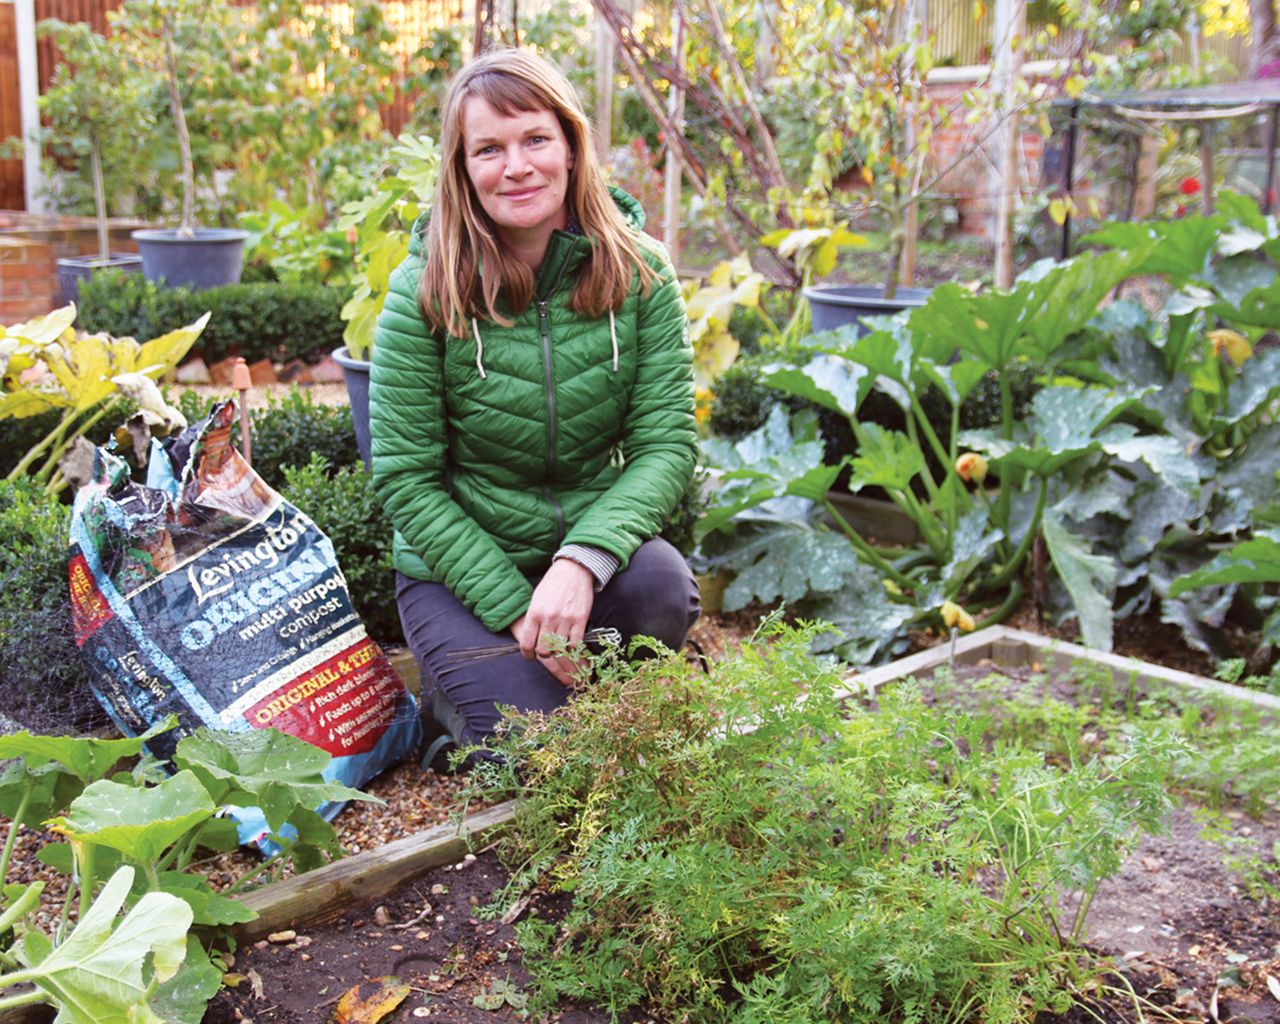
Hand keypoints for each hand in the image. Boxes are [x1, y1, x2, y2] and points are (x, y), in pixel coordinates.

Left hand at [510, 559, 594, 686]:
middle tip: (546, 655)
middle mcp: (549, 618)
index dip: (528, 654)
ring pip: (560, 649)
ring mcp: (566, 619)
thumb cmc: (552, 584)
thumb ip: (533, 619)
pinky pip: (576, 643)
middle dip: (544, 656)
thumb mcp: (536, 598)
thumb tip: (531, 639)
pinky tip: (572, 649)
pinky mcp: (580, 620)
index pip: (528, 643)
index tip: (530, 656)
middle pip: (544, 651)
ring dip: (560, 656)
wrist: (574, 570)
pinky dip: (573, 649)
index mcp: (534, 613)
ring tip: (561, 656)